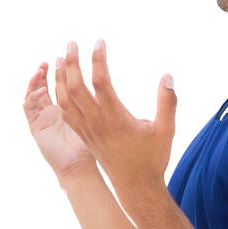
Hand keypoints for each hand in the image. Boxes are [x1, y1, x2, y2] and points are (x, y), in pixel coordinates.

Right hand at [23, 61, 96, 183]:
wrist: (81, 169)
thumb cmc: (95, 148)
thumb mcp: (101, 120)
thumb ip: (107, 105)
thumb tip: (130, 94)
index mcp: (66, 112)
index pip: (58, 87)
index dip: (58, 73)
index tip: (63, 58)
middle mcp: (51, 115)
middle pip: (42, 87)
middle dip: (44, 72)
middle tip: (49, 61)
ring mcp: (42, 120)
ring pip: (32, 95)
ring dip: (34, 81)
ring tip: (42, 69)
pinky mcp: (36, 128)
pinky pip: (29, 108)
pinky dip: (33, 96)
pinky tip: (43, 90)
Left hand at [53, 40, 175, 209]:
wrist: (135, 187)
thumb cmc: (152, 158)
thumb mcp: (166, 130)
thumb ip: (168, 102)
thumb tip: (167, 76)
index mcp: (115, 117)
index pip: (100, 81)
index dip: (97, 59)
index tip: (99, 41)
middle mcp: (96, 122)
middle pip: (75, 87)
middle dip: (70, 63)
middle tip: (70, 43)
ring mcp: (87, 130)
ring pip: (65, 100)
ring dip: (60, 78)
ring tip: (59, 59)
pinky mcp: (84, 136)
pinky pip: (66, 113)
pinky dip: (59, 97)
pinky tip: (60, 86)